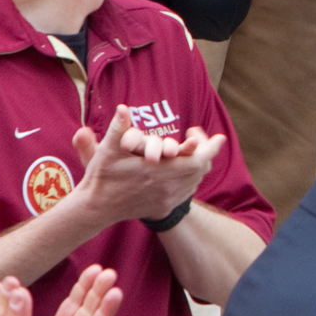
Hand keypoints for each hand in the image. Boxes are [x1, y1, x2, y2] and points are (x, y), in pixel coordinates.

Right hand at [70, 108, 217, 227]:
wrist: (95, 208)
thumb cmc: (101, 176)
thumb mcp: (106, 151)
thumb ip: (117, 129)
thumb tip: (122, 108)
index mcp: (157, 172)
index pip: (197, 161)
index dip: (211, 149)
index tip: (220, 137)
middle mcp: (166, 188)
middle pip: (200, 169)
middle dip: (206, 153)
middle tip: (206, 141)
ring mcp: (166, 200)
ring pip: (195, 181)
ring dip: (198, 166)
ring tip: (197, 152)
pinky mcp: (164, 208)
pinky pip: (187, 192)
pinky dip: (191, 179)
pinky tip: (186, 169)